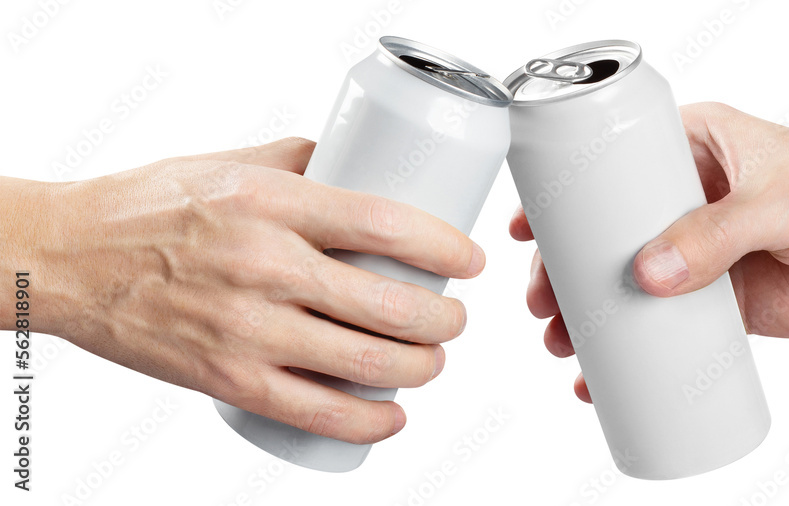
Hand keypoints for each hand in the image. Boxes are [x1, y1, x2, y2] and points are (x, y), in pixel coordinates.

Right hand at [2, 138, 485, 442]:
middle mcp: (264, 266)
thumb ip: (301, 160)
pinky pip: (316, 413)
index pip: (384, 226)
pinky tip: (393, 416)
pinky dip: (369, 422)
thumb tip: (361, 164)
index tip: (470, 260)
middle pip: (388, 304)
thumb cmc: (150, 206)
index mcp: (271, 204)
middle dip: (444, 320)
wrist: (68, 258)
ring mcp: (246, 329)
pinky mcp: (228, 379)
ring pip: (364, 363)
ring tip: (430, 362)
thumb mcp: (230, 163)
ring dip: (420, 370)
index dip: (444, 247)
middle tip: (454, 318)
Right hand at [510, 103, 788, 402]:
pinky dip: (635, 351)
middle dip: (566, 270)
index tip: (527, 229)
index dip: (563, 199)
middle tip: (543, 302)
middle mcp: (690, 200)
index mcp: (694, 149)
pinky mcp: (725, 300)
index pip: (610, 168)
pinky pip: (667, 327)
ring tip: (563, 343)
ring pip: (629, 285)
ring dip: (590, 314)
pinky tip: (605, 374)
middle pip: (606, 235)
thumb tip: (649, 276)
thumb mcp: (779, 199)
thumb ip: (717, 234)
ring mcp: (704, 253)